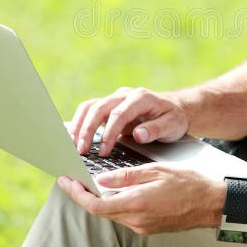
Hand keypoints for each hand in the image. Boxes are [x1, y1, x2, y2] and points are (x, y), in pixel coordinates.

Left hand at [57, 165, 223, 234]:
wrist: (211, 203)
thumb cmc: (188, 183)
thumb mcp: (155, 171)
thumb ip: (126, 177)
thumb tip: (101, 180)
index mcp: (136, 204)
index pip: (95, 205)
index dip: (76, 194)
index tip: (65, 182)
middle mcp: (136, 220)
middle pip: (101, 211)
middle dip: (85, 195)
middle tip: (74, 179)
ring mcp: (142, 227)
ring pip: (112, 214)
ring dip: (100, 200)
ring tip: (92, 183)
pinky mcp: (148, 228)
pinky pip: (125, 216)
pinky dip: (116, 204)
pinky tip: (116, 192)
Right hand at [69, 87, 188, 155]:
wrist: (173, 109)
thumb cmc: (173, 118)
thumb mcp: (172, 125)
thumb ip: (156, 129)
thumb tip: (138, 135)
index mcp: (141, 98)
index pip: (119, 113)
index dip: (109, 132)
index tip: (104, 151)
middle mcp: (124, 95)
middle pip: (99, 108)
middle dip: (88, 130)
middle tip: (81, 151)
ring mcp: (115, 99)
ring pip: (90, 107)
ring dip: (79, 126)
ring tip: (72, 146)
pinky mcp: (108, 107)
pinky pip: (89, 112)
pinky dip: (79, 123)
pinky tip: (73, 138)